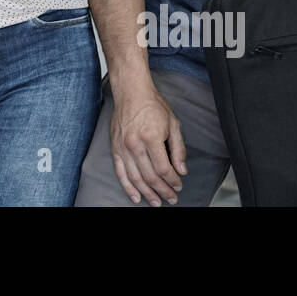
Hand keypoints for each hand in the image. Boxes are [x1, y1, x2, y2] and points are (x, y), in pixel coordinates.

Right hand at [109, 81, 186, 205]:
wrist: (131, 92)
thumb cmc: (153, 106)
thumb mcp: (173, 124)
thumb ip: (178, 149)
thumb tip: (181, 170)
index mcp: (151, 137)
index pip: (164, 168)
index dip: (173, 180)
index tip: (179, 185)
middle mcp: (135, 144)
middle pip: (150, 177)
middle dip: (163, 191)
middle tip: (171, 198)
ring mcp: (123, 147)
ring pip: (135, 178)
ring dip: (147, 193)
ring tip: (156, 202)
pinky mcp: (115, 148)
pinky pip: (120, 173)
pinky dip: (128, 187)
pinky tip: (136, 197)